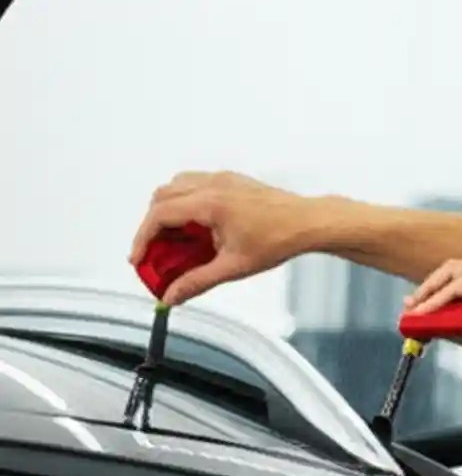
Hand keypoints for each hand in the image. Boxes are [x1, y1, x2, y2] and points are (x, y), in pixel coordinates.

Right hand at [129, 171, 316, 305]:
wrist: (309, 223)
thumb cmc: (280, 238)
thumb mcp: (233, 267)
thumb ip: (197, 282)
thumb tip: (172, 296)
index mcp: (211, 202)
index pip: (160, 214)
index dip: (142, 238)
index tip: (139, 259)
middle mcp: (215, 184)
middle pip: (162, 197)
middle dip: (152, 225)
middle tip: (155, 252)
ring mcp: (224, 179)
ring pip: (177, 186)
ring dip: (168, 210)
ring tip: (176, 241)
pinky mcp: (233, 180)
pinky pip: (196, 184)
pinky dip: (187, 202)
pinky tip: (198, 228)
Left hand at [407, 259, 461, 376]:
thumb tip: (437, 328)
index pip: (461, 285)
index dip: (437, 295)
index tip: (419, 310)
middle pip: (453, 272)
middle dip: (428, 288)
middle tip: (410, 306)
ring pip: (451, 273)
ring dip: (428, 291)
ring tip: (413, 310)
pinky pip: (456, 286)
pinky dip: (438, 300)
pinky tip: (427, 314)